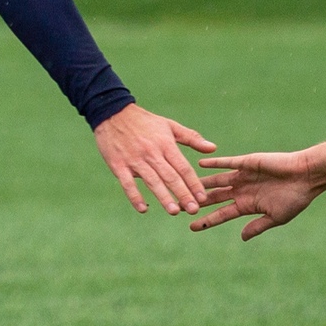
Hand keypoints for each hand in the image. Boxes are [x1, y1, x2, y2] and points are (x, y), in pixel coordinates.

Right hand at [92, 104, 215, 214]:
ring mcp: (134, 160)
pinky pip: (127, 184)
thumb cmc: (144, 121)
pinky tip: (143, 209)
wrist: (112, 113)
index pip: (183, 167)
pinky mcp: (118, 165)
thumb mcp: (169, 125)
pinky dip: (135, 196)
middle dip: (183, 194)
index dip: (193, 183)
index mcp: (165, 144)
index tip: (202, 197)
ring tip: (174, 211)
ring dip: (164, 197)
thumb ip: (192, 137)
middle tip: (194, 209)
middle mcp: (151, 153)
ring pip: (152, 181)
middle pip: (170, 176)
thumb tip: (213, 148)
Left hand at [189, 150, 325, 239]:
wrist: (306, 176)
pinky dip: (214, 163)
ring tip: (182, 185)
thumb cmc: (295, 199)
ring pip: (216, 181)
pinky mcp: (247, 162)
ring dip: (200, 183)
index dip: (206, 221)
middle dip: (196, 201)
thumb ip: (257, 227)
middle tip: (177, 205)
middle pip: (214, 197)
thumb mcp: (276, 218)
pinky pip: (227, 163)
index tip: (190, 227)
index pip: (222, 214)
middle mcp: (242, 190)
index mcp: (248, 205)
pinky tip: (200, 164)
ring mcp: (243, 176)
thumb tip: (242, 238)